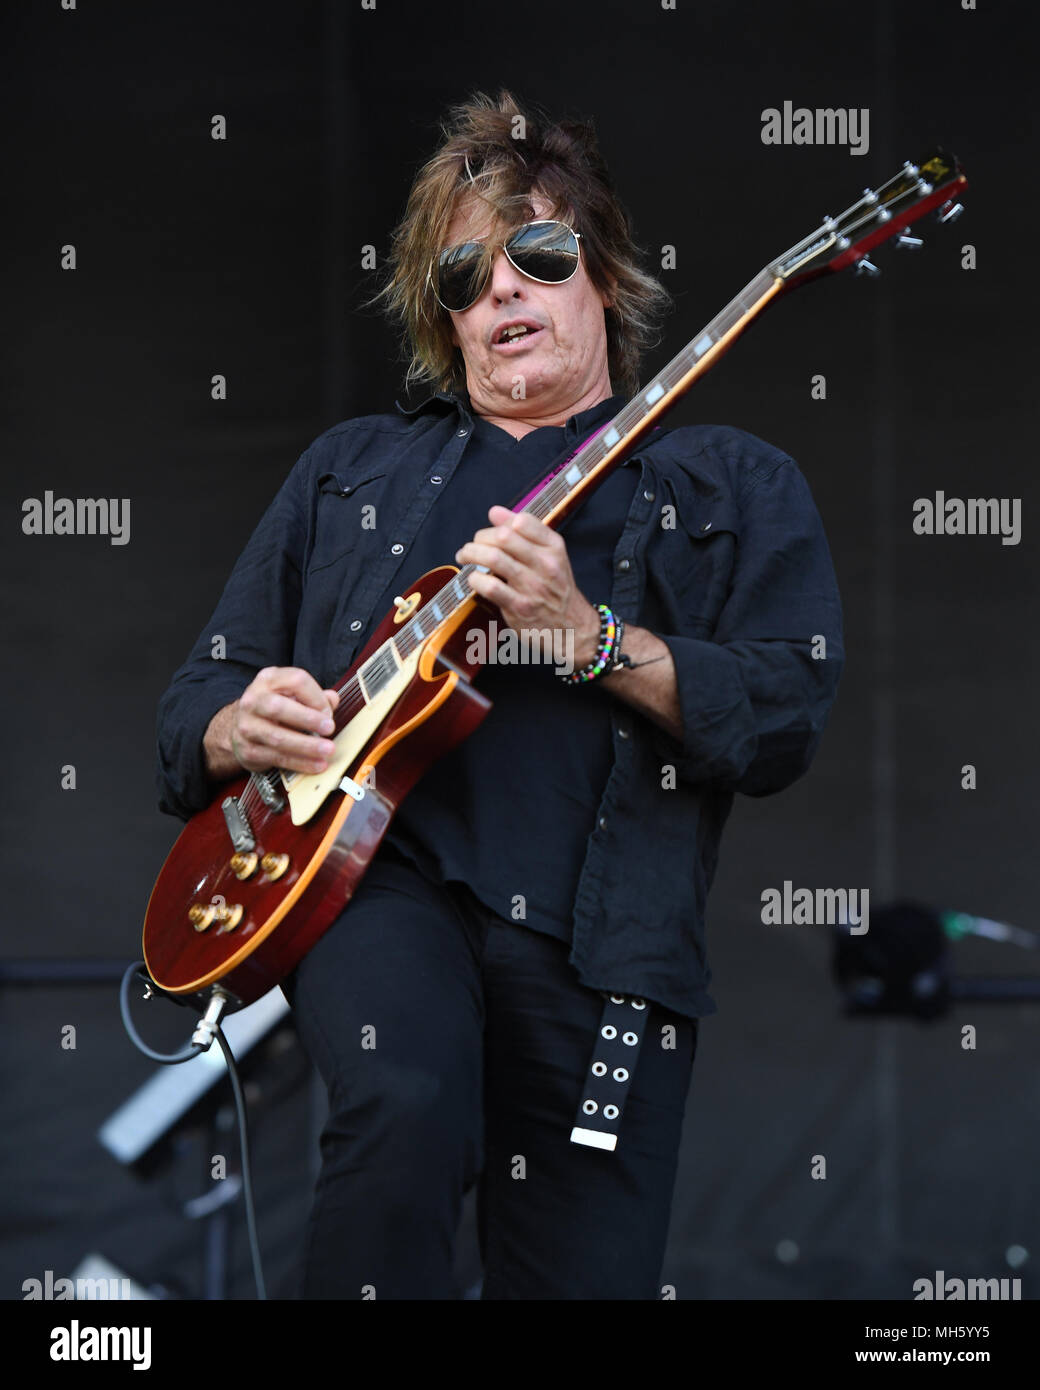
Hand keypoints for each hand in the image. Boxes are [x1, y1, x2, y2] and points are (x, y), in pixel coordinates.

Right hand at [230, 667, 339, 773]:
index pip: (296, 681)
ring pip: (277, 736)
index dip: (316, 697)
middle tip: (330, 728)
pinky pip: (277, 757)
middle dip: (307, 719)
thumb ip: (315, 696)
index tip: (329, 713)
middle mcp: (253, 700)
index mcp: (268, 680)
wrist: (241, 725)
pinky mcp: (248, 750)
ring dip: (306, 745)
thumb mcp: (293, 694)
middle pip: (278, 707)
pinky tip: (316, 764)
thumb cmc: (274, 708)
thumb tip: (332, 700)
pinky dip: (299, 762)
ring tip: (326, 750)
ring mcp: (247, 726)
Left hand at [454, 505, 600, 668]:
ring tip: (465, 558)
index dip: (500, 524)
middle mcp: (546, 565)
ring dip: (471, 555)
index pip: (523, 521)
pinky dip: (475, 579)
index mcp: (554, 548)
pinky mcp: (520, 608)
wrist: (572, 627)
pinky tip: (474, 580)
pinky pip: (490, 587)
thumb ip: (524, 532)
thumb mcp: (550, 555)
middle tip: (472, 546)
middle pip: (504, 537)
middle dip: (480, 538)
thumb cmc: (555, 589)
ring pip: (494, 558)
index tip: (491, 532)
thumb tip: (495, 512)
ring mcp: (533, 587)